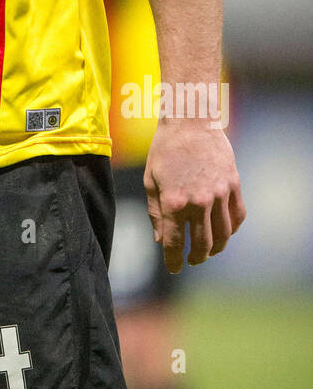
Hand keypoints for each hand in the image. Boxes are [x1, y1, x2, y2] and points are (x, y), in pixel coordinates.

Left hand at [144, 122, 245, 272]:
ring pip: (223, 234)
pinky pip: (238, 216)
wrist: (190, 121)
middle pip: (202, 244)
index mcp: (174, 202)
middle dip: (196, 257)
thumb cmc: (164, 149)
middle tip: (192, 260)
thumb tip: (161, 240)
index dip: (174, 260)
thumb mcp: (151, 180)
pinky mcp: (233, 185)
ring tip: (209, 251)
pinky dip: (232, 229)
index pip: (175, 243)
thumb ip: (156, 213)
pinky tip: (224, 232)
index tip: (174, 267)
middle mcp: (199, 202)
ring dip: (216, 248)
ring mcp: (219, 194)